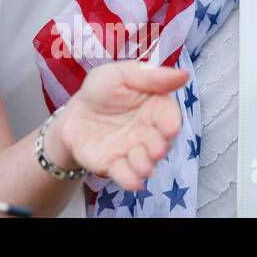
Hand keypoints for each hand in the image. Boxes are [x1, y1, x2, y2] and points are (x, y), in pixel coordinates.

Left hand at [52, 61, 186, 190]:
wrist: (74, 114)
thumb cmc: (102, 91)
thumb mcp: (121, 74)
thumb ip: (151, 76)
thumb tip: (183, 75)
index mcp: (155, 109)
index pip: (169, 116)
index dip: (171, 122)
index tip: (170, 127)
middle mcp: (149, 133)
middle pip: (161, 143)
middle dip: (159, 148)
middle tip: (155, 149)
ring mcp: (133, 151)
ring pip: (145, 163)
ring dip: (146, 166)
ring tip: (143, 166)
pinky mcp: (116, 165)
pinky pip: (125, 175)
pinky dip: (130, 180)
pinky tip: (133, 182)